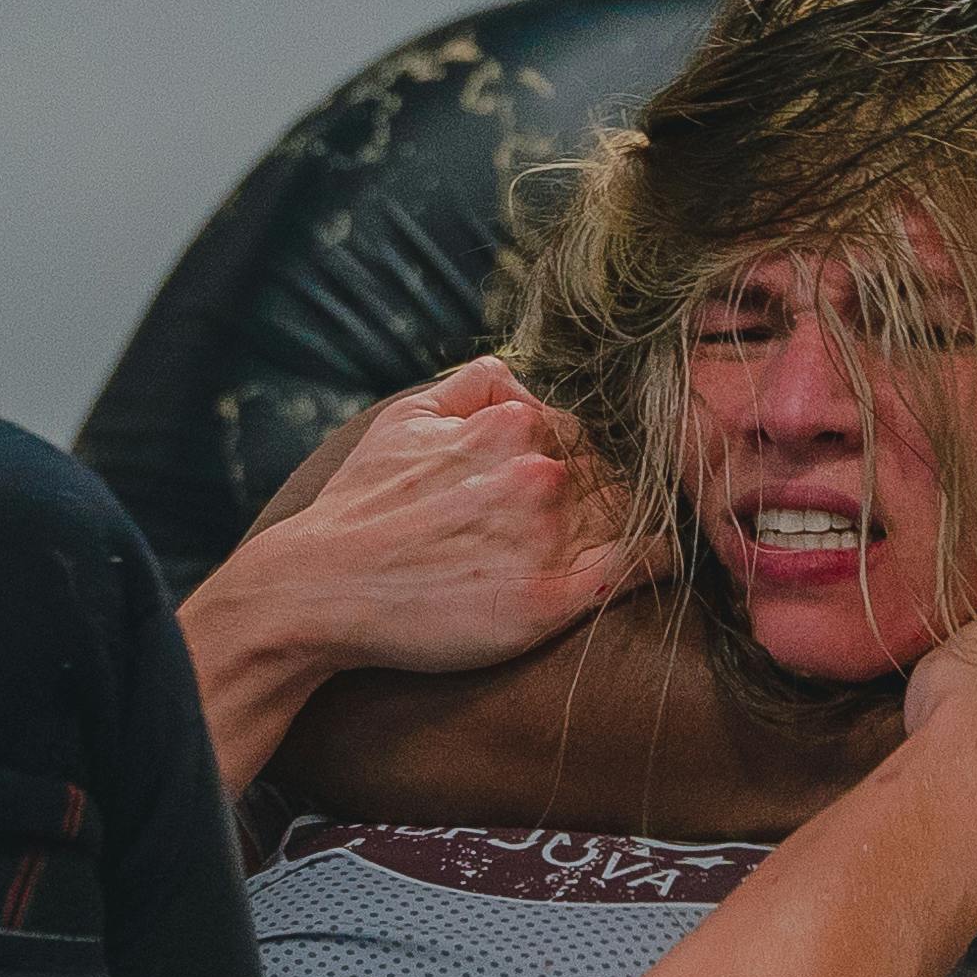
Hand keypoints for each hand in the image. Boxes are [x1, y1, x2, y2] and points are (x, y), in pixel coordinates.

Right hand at [204, 359, 650, 680]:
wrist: (317, 589)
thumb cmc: (359, 508)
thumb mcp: (405, 417)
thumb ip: (474, 385)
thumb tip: (522, 376)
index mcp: (511, 423)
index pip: (584, 431)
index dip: (584, 460)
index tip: (578, 487)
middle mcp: (537, 471)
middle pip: (613, 471)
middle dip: (610, 490)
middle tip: (596, 519)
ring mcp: (545, 536)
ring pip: (630, 513)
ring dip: (635, 522)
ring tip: (629, 539)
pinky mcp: (547, 600)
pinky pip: (639, 565)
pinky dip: (658, 557)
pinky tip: (660, 559)